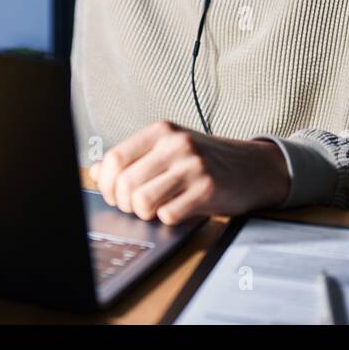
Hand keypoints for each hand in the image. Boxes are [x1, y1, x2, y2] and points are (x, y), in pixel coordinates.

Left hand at [90, 120, 290, 224]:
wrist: (255, 167)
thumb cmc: (207, 160)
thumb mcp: (170, 149)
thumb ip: (134, 157)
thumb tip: (93, 171)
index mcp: (160, 130)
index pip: (114, 158)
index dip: (106, 184)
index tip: (113, 195)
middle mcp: (175, 143)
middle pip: (125, 184)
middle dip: (125, 204)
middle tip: (136, 207)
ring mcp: (192, 165)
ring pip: (142, 201)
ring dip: (144, 213)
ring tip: (155, 209)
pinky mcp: (207, 188)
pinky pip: (168, 214)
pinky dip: (168, 219)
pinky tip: (179, 210)